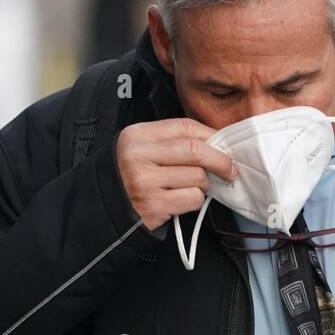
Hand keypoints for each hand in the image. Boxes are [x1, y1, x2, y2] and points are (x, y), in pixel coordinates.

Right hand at [117, 117, 235, 230]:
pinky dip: (194, 201)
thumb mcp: (144, 150)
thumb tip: (218, 144)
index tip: (225, 145)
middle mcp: (138, 155)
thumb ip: (174, 143)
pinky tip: (179, 201)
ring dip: (202, 185)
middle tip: (231, 170)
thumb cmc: (131, 177)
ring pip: (197, 177)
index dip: (212, 135)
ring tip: (187, 187)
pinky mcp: (152, 204)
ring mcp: (144, 180)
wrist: (104, 208)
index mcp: (138, 135)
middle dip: (220, 161)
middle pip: (195, 150)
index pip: (185, 127)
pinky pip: (192, 198)